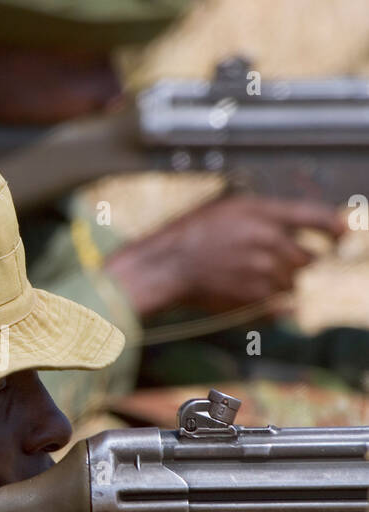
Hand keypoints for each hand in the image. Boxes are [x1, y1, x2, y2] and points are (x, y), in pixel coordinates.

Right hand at [104, 194, 343, 317]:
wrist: (168, 265)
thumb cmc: (193, 233)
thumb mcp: (231, 207)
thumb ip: (269, 215)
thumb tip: (300, 226)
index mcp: (264, 214)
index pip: (316, 217)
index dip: (335, 227)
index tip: (343, 235)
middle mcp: (268, 243)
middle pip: (310, 258)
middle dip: (301, 262)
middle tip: (282, 261)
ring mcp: (263, 273)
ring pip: (294, 283)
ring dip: (284, 282)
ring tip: (255, 276)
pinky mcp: (255, 299)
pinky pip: (279, 304)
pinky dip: (272, 302)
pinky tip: (250, 292)